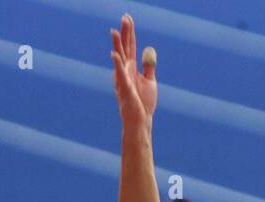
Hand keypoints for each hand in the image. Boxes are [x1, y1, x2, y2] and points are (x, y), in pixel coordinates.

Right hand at [110, 13, 156, 127]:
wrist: (141, 121)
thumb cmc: (143, 103)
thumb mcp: (149, 82)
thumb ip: (149, 67)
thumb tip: (149, 51)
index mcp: (131, 69)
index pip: (130, 46)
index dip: (130, 32)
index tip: (128, 18)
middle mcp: (125, 72)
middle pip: (125, 49)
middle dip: (125, 33)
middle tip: (124, 17)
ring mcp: (124, 80)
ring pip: (120, 59)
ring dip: (118, 45)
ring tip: (115, 32)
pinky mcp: (126, 90)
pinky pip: (121, 75)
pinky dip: (117, 64)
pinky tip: (115, 55)